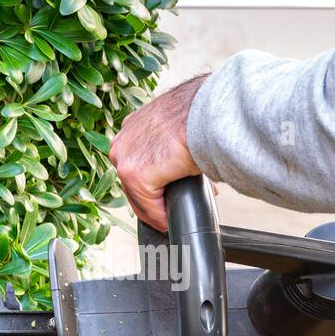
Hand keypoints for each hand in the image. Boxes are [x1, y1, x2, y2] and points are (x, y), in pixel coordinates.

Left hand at [109, 75, 207, 231]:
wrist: (212, 113)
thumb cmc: (204, 115)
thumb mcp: (178, 128)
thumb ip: (168, 146)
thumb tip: (178, 163)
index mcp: (133, 127)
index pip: (138, 164)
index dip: (155, 182)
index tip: (169, 192)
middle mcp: (122, 141)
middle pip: (134, 182)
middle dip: (157, 197)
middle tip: (174, 206)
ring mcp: (124, 158)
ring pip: (138, 195)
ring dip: (157, 209)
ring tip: (173, 217)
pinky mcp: (134, 174)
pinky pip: (146, 204)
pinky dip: (159, 216)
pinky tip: (170, 222)